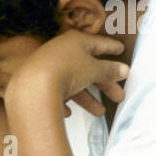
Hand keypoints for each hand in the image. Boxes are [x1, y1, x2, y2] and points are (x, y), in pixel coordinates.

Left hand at [7, 30, 129, 117]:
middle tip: (119, 96)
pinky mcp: (37, 84)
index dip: (111, 47)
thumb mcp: (93, 70)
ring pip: (72, 83)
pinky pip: (54, 93)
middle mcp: (60, 53)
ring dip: (87, 99)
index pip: (98, 44)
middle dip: (104, 84)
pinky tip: (68, 113)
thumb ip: (109, 70)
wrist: (31, 87)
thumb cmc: (66, 71)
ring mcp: (47, 68)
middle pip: (87, 68)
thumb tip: (124, 70)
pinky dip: (63, 102)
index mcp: (75, 42)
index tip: (121, 49)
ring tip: (100, 112)